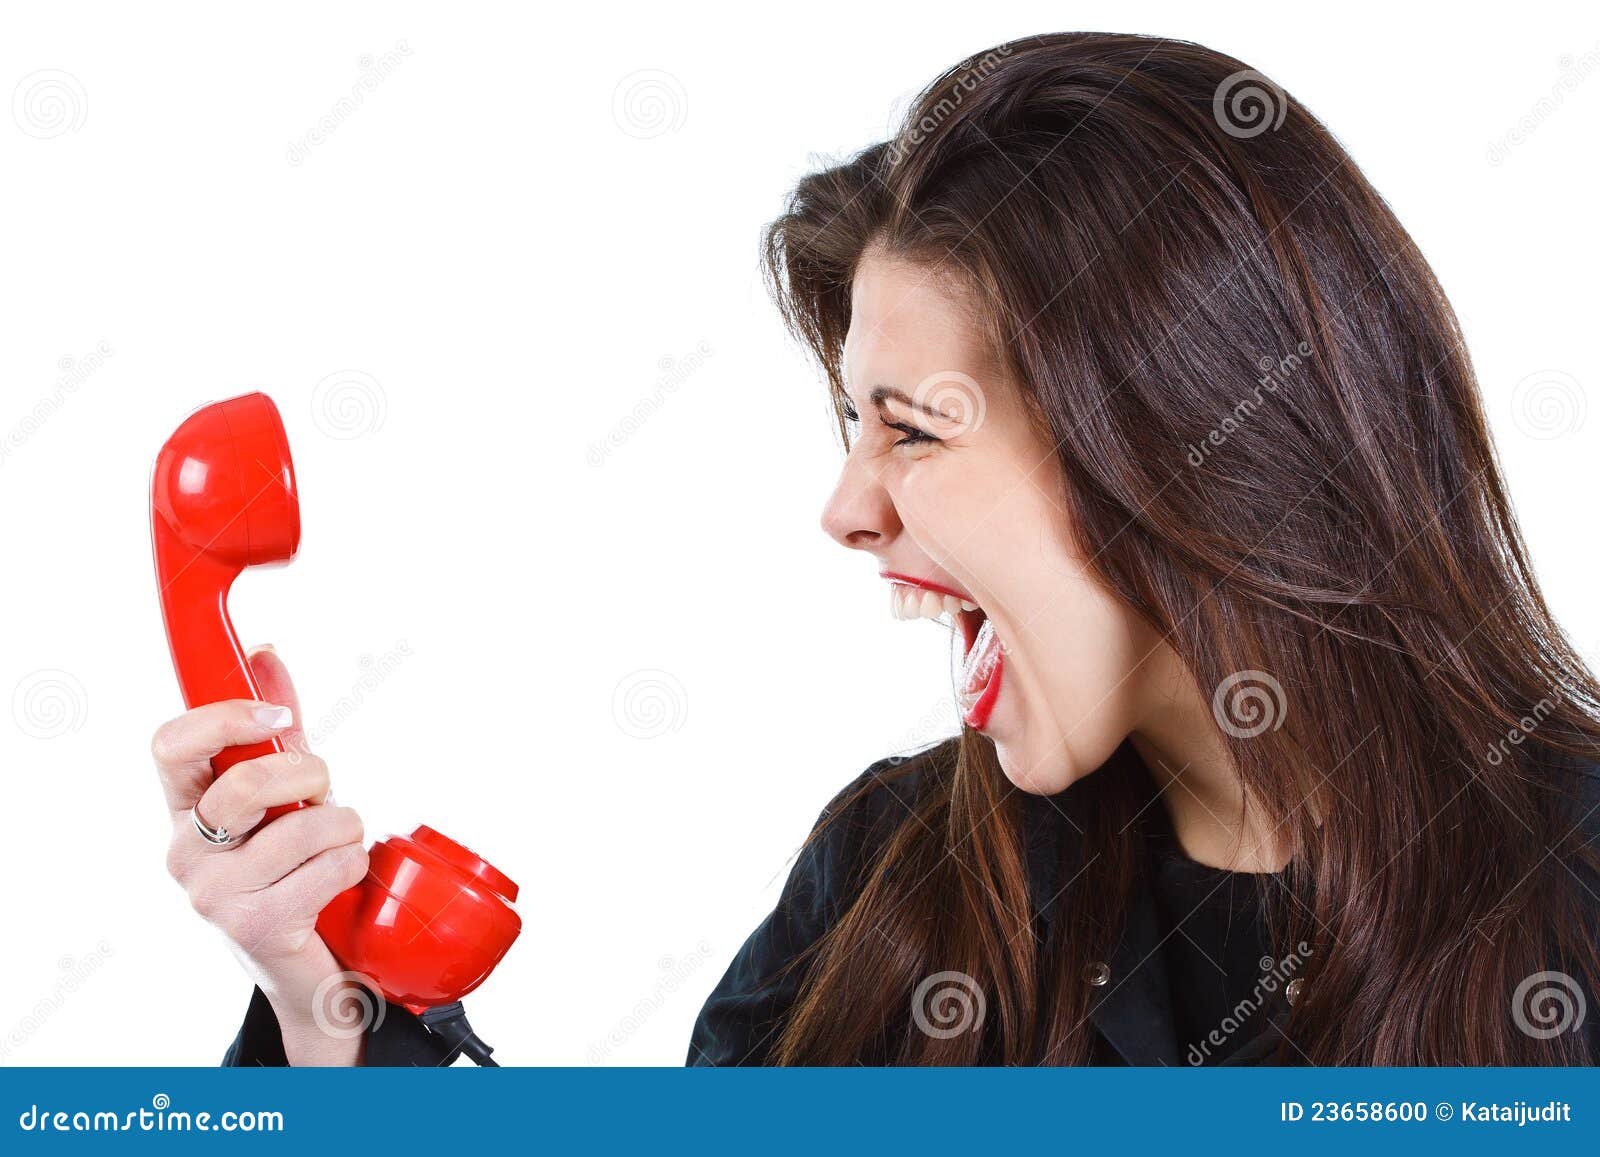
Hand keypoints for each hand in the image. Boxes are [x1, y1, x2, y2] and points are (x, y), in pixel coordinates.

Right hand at [152, 645, 370, 1064]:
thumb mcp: (282, 789)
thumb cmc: (293, 862)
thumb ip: (274, 726)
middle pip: (246, 783)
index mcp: (183, 806)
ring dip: (344, 826)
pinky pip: (334, 864)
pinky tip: (336, 882)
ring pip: (308, 825)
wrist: (310, 959)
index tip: (278, 717)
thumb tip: (263, 653)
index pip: (169, 744)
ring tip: (333, 846)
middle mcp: (185, 850)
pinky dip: (354, 863)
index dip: (225, 717)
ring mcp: (214, 894)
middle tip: (323, 793)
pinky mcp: (257, 926)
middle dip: (310, 775)